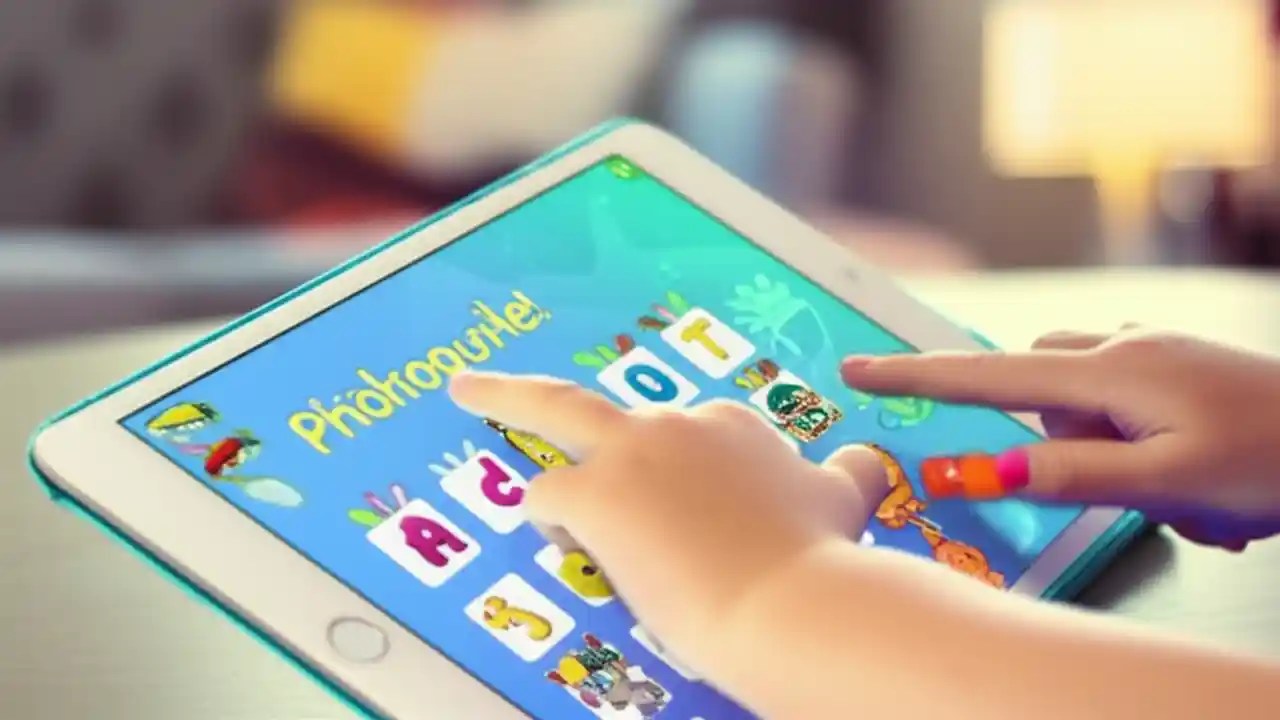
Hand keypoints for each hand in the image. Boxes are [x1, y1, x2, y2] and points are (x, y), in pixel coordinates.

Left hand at [449, 371, 886, 674]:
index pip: (685, 431)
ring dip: (538, 446)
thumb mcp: (845, 498)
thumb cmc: (819, 557)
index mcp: (732, 425)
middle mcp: (682, 424)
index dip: (671, 468)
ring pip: (559, 423)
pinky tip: (560, 538)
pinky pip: (548, 495)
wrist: (792, 604)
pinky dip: (547, 516)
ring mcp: (636, 454)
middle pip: (607, 413)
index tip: (675, 502)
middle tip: (490, 388)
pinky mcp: (597, 493)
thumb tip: (868, 458)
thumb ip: (849, 471)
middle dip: (571, 419)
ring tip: (494, 429)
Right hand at [841, 327, 1279, 549]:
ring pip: (1083, 401)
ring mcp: (1153, 350)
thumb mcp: (1168, 484)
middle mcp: (1123, 346)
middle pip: (1041, 391)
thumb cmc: (1271, 462)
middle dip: (1061, 443)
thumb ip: (1072, 475)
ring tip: (1186, 491)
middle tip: (1140, 485)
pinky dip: (1136, 443)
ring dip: (1104, 448)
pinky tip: (1195, 474)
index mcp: (1111, 370)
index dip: (918, 376)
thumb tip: (983, 469)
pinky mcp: (1178, 365)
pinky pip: (1122, 402)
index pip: (988, 372)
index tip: (858, 370)